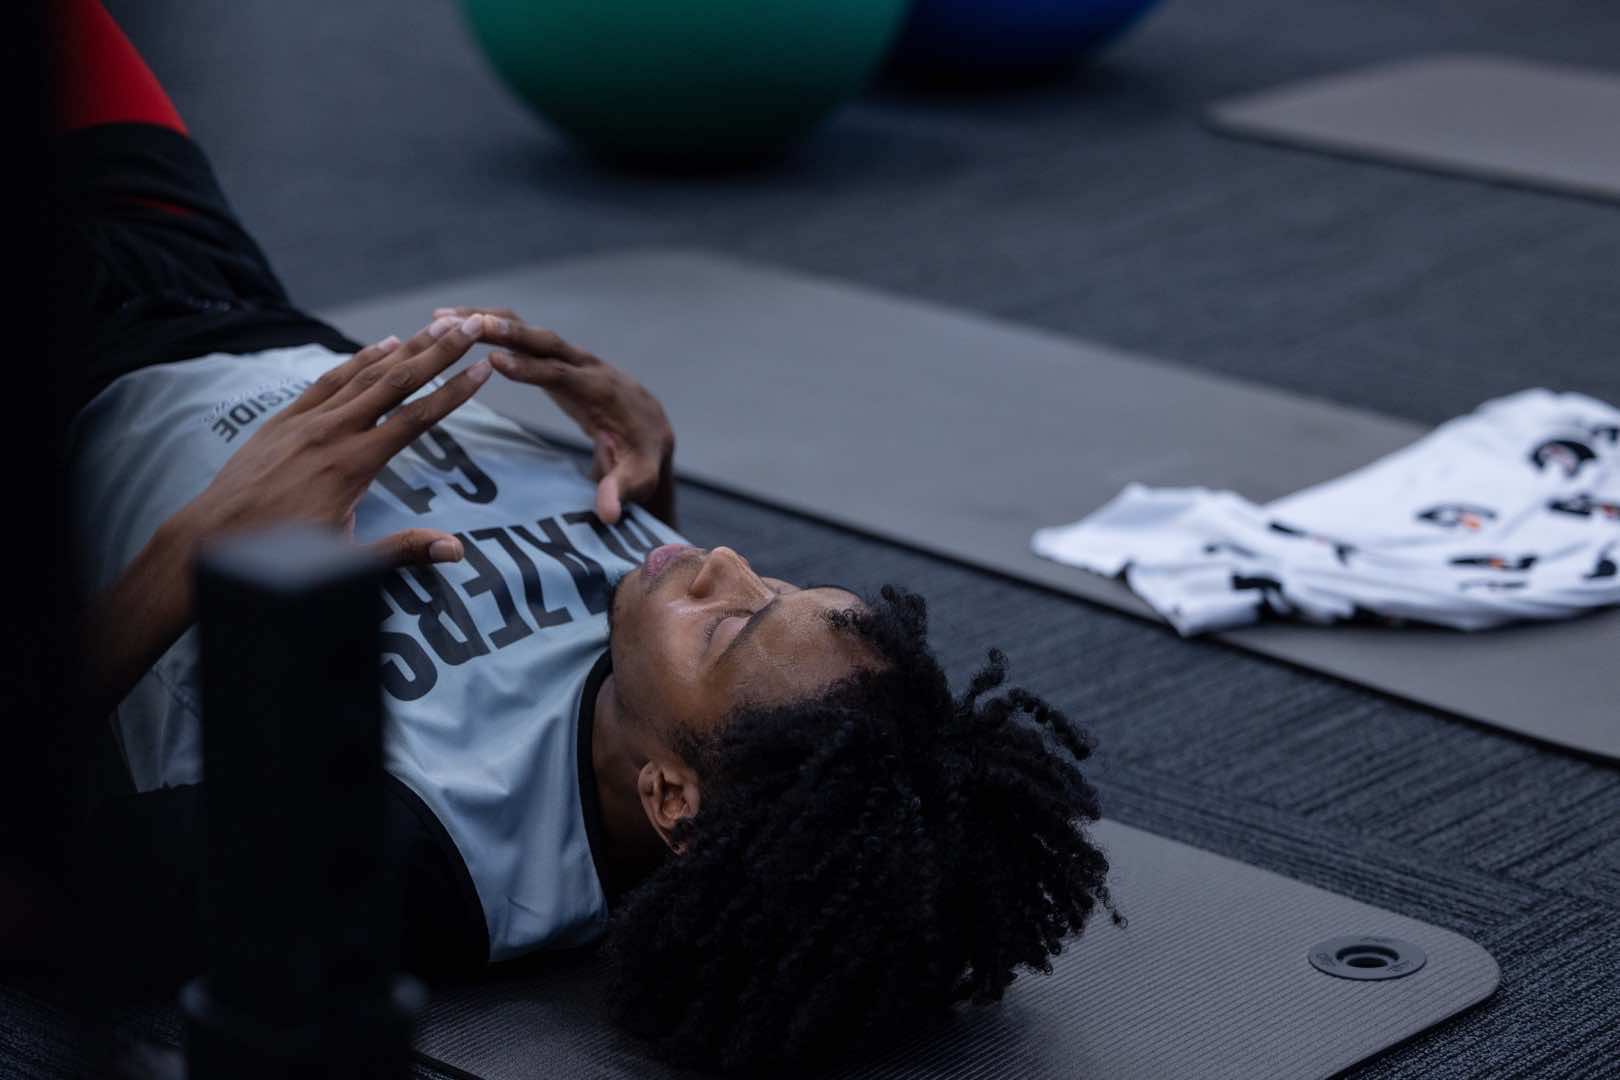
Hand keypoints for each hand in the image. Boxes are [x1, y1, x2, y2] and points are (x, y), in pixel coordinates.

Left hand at [180, 314, 494, 565]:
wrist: (211, 534)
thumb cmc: (281, 552)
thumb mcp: (346, 558)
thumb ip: (404, 550)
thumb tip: (456, 550)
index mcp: (354, 464)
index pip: (417, 420)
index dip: (454, 394)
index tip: (483, 370)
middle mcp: (333, 432)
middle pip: (397, 383)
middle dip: (438, 353)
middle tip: (470, 327)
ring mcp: (308, 420)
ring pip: (366, 374)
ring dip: (406, 348)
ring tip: (438, 327)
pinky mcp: (286, 418)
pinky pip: (330, 380)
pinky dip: (360, 360)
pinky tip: (383, 346)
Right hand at [433, 306, 674, 525]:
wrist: (651, 431)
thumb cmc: (642, 457)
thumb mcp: (638, 478)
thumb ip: (623, 491)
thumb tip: (608, 513)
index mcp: (604, 391)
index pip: (564, 375)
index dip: (530, 368)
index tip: (495, 360)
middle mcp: (587, 366)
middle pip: (545, 342)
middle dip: (506, 330)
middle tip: (463, 323)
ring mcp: (571, 359)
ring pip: (529, 331)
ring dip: (489, 321)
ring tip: (441, 317)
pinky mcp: (557, 360)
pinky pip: (522, 338)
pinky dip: (492, 328)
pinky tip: (455, 325)